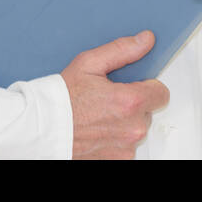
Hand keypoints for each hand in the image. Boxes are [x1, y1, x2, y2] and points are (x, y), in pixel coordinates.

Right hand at [61, 30, 168, 158]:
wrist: (40, 129)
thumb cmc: (61, 98)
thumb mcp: (89, 63)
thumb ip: (122, 50)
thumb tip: (146, 40)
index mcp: (130, 102)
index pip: (161, 93)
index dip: (147, 86)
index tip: (133, 86)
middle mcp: (132, 128)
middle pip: (148, 112)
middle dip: (133, 105)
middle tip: (108, 100)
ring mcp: (125, 148)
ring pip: (136, 130)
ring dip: (124, 124)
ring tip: (99, 116)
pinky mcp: (117, 161)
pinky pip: (125, 147)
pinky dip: (115, 140)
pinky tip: (97, 131)